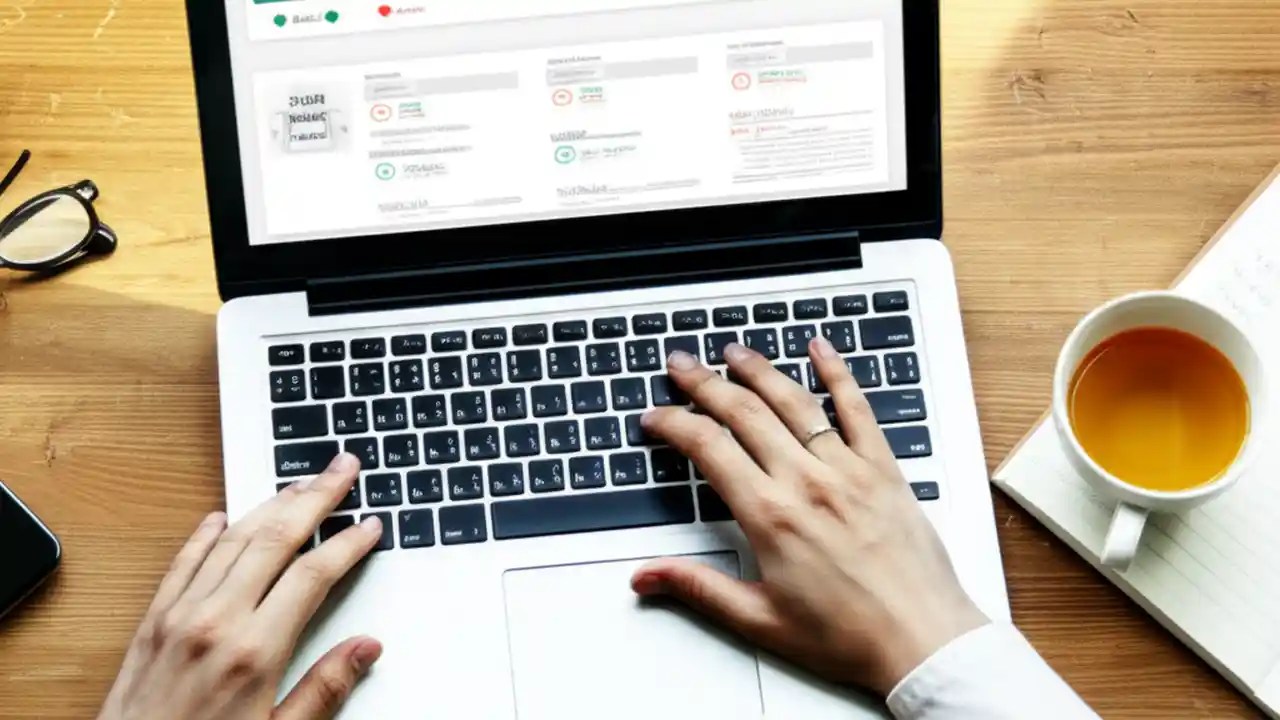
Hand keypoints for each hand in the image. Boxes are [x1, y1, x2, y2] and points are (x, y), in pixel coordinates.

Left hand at [99, 454, 382, 719]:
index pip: (313, 575)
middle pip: (276, 539)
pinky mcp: (151, 622)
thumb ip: (324, 689)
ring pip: (232, 540)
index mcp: (255, 652)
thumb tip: (366, 647)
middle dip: (315, 497)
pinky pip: (183, 562)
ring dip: (269, 506)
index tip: (370, 525)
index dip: (348, 544)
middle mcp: (215, 622)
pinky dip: (205, 534)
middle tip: (342, 468)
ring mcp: (179, 616)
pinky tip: (222, 517)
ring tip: (299, 484)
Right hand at [631, 339, 986, 695]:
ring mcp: (848, 470)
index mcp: (770, 516)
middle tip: (681, 364)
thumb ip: (698, 588)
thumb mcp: (760, 619)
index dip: (674, 424)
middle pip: (744, 413)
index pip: (708, 449)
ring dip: (759, 371)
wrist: (923, 642)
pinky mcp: (884, 470)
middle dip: (705, 383)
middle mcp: (807, 482)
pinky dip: (838, 374)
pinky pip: (858, 409)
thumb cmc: (848, 637)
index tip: (656, 417)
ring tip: (733, 352)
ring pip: (794, 402)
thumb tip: (646, 576)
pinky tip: (821, 349)